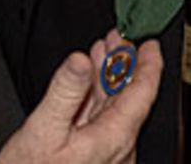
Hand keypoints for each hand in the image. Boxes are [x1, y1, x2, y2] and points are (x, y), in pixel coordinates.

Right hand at [0, 30, 161, 163]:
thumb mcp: (42, 131)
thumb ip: (64, 92)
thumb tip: (81, 60)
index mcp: (113, 140)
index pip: (142, 94)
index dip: (148, 64)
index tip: (148, 43)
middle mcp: (117, 152)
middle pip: (129, 99)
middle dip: (122, 65)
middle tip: (117, 39)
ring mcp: (107, 160)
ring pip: (114, 111)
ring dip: (108, 80)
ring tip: (100, 54)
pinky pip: (102, 125)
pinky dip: (96, 101)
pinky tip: (86, 89)